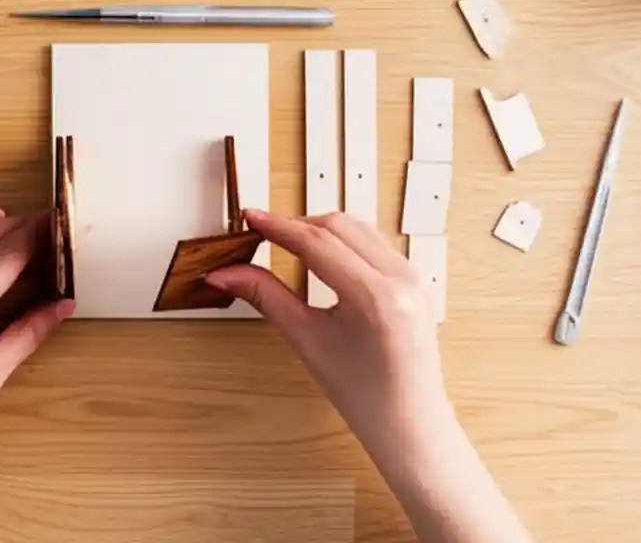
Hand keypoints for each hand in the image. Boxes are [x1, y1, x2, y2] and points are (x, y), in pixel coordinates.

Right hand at [207, 210, 531, 542]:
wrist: (406, 422)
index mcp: (375, 298)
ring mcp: (413, 277)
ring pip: (358, 228)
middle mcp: (401, 279)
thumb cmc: (362, 393)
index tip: (250, 218)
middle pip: (338, 226)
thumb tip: (226, 274)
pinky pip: (374, 242)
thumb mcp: (305, 340)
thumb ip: (265, 296)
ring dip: (320, 228)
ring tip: (286, 240)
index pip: (317, 242)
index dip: (278, 226)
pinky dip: (343, 239)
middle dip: (296, 224)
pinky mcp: (415, 279)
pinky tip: (320, 251)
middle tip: (261, 231)